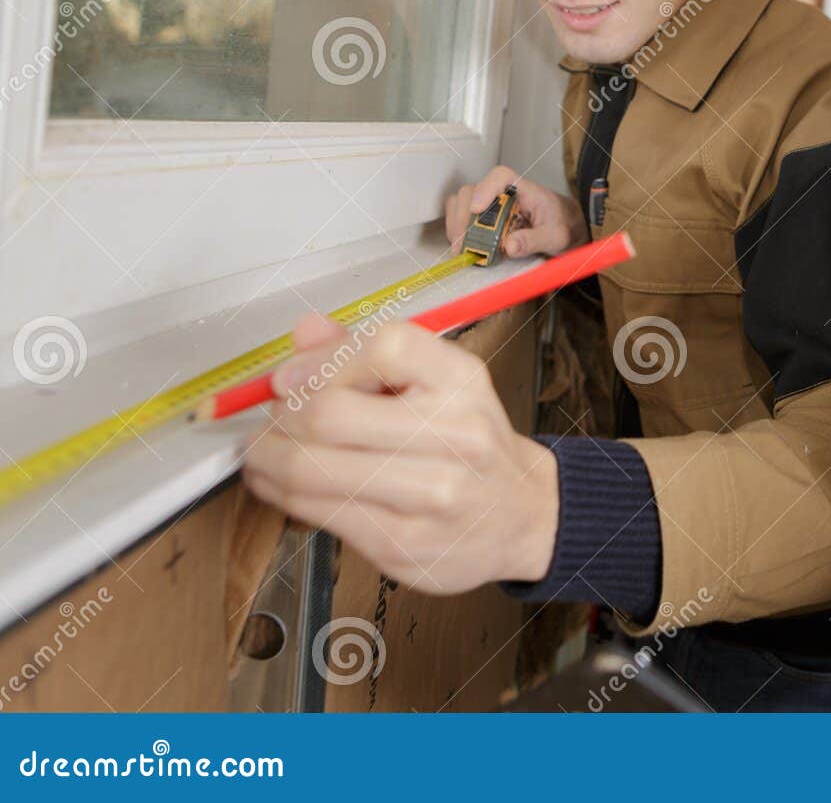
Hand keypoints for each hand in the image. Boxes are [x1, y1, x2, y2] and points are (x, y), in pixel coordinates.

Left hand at [242, 313, 556, 594]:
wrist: (523, 516)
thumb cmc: (471, 443)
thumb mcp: (439, 382)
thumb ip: (368, 352)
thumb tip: (305, 332)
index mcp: (462, 380)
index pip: (382, 347)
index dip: (320, 361)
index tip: (291, 376)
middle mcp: (456, 434)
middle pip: (330, 414)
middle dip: (279, 416)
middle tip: (270, 418)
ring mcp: (432, 493)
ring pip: (312, 470)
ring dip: (267, 458)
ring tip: (262, 452)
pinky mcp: (405, 542)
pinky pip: (319, 513)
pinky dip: (282, 494)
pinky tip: (278, 484)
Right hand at [444, 164, 587, 258]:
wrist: (564, 229)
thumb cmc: (562, 225)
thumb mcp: (556, 236)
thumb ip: (535, 239)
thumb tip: (511, 246)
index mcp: (524, 189)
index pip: (501, 175)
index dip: (485, 188)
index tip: (477, 208)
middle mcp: (503, 193)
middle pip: (473, 190)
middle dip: (463, 216)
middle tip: (464, 242)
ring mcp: (490, 205)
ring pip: (461, 203)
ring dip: (456, 224)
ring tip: (461, 248)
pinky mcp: (483, 219)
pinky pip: (460, 218)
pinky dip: (457, 232)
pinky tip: (464, 248)